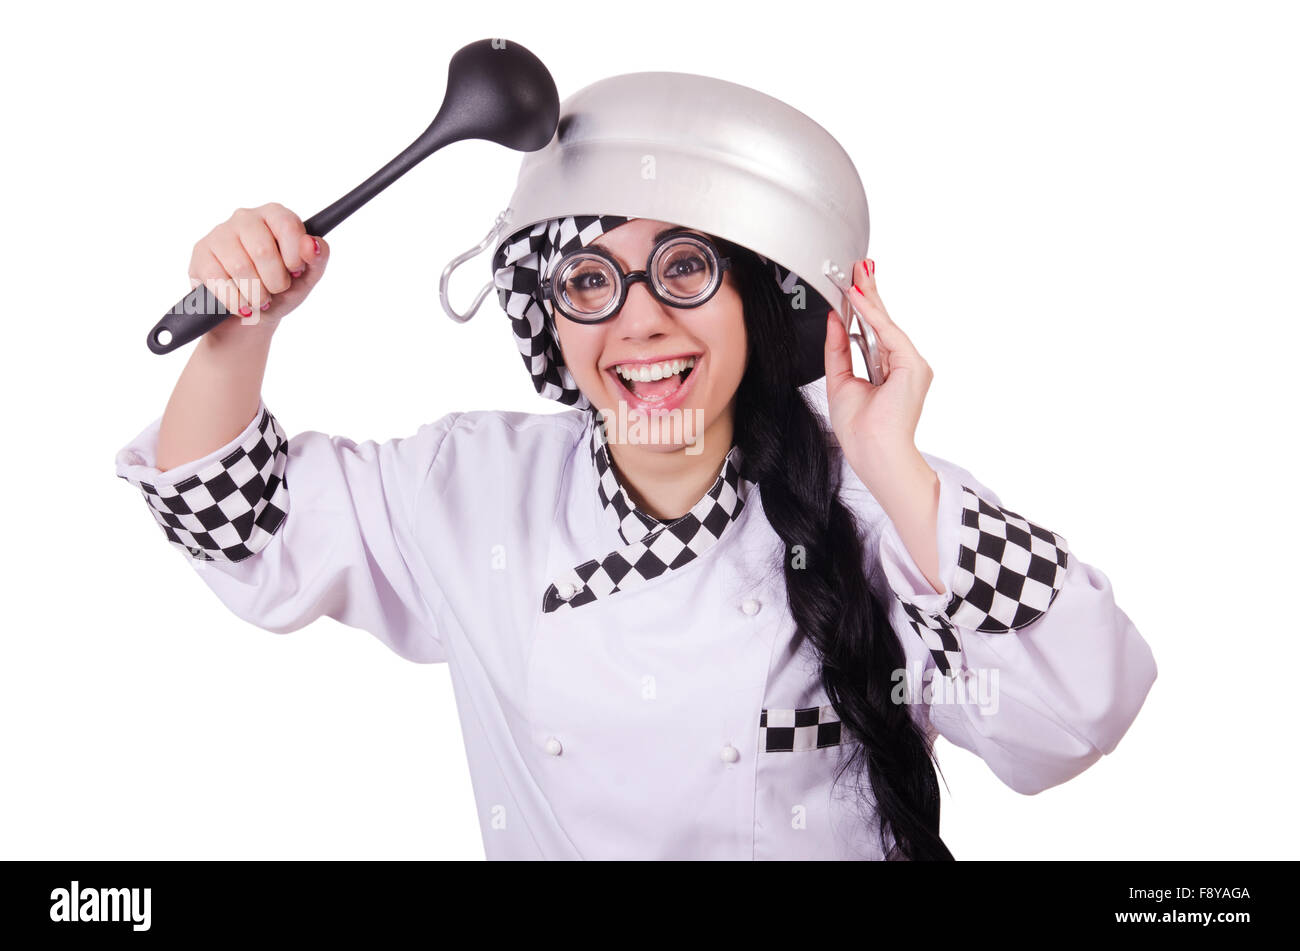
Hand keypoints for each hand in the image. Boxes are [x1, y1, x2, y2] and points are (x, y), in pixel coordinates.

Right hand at [188, 202, 329, 338]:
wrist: (252, 316)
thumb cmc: (281, 291)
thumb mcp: (306, 278)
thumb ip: (317, 259)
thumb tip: (312, 244)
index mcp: (275, 216)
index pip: (287, 224)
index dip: (294, 256)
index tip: (295, 272)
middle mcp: (245, 218)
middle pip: (263, 250)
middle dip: (275, 282)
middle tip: (276, 290)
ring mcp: (220, 234)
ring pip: (240, 267)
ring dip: (255, 295)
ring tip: (260, 300)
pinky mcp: (201, 254)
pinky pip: (218, 280)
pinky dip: (235, 301)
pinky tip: (242, 305)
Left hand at [825, 259, 942, 591]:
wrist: (872, 452)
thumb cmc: (860, 430)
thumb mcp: (840, 380)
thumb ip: (838, 349)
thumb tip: (835, 320)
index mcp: (890, 370)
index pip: (875, 330)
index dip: (864, 306)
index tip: (854, 284)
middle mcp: (905, 365)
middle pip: (884, 321)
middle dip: (870, 292)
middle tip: (859, 265)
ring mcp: (912, 366)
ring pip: (886, 324)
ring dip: (869, 297)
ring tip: (855, 274)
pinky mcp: (912, 367)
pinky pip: (889, 334)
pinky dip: (872, 315)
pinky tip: (858, 298)